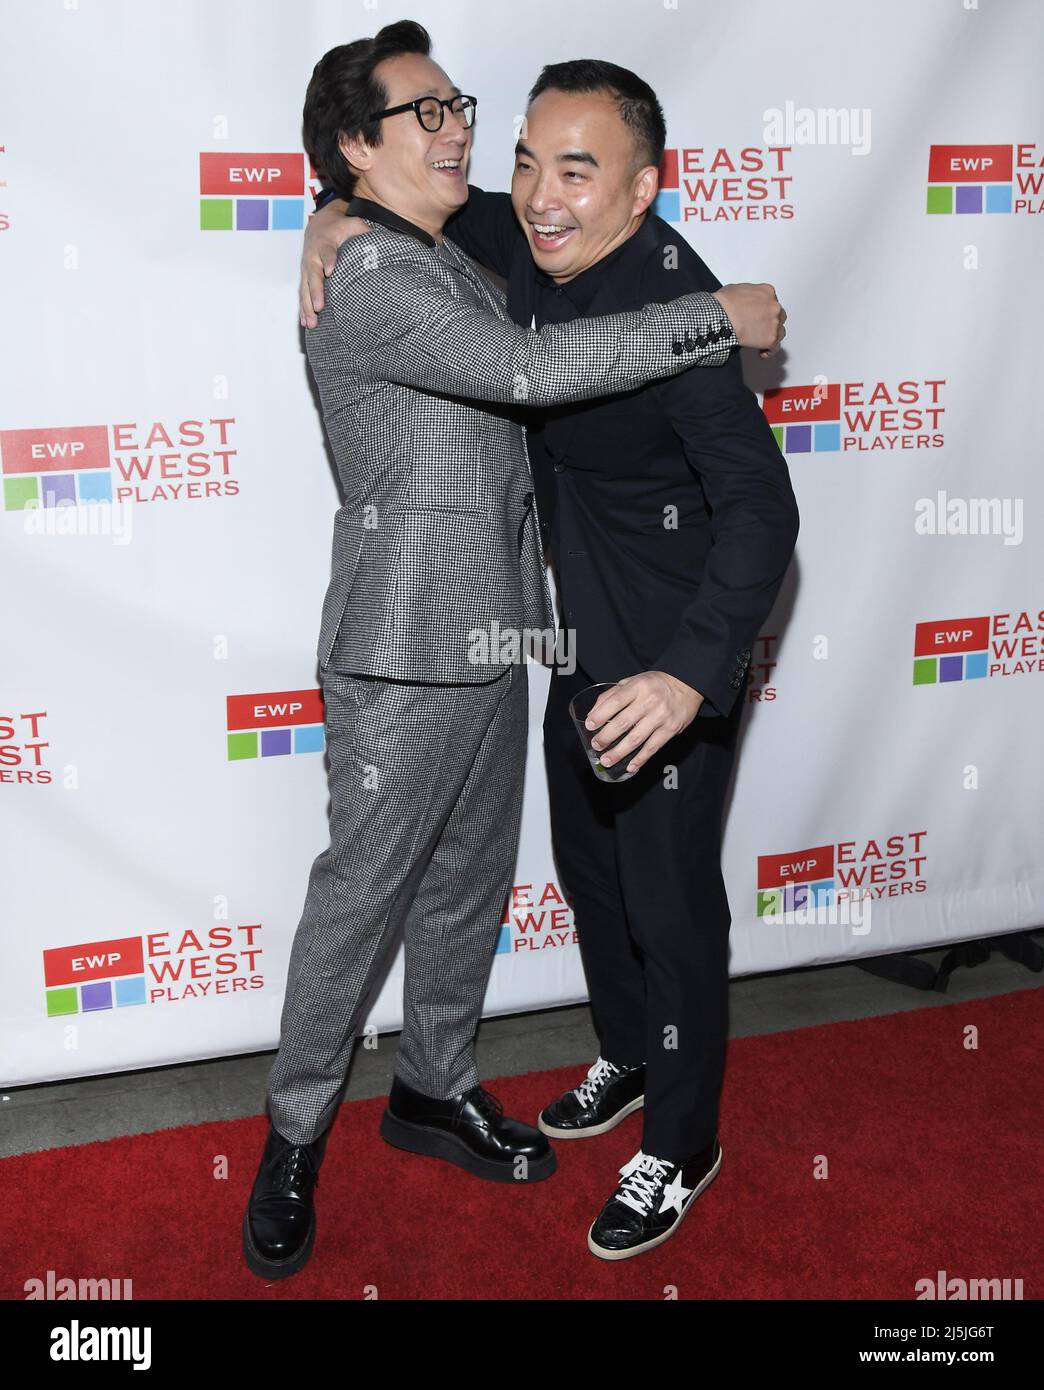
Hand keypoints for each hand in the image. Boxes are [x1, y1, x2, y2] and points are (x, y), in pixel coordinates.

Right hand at [299, 200, 369, 326]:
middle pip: (313, 275)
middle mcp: (312, 257)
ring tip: (311, 322)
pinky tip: (306, 322)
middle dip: (315, 292)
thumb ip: (364, 232)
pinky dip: (303, 309)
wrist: (318, 227)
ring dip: (307, 307)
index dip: (328, 260)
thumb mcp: (352, 224)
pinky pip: (303, 295)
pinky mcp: (305, 279)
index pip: (326, 252)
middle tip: (319, 307)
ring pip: (305, 289)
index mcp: (324, 243)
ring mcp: (307, 269)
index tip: (330, 270)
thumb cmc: (339, 228)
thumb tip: (380, 243)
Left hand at [586, 671, 703, 774]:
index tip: (589, 725)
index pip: (615, 701)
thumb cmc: (656, 684)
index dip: (600, 714)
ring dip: (619, 752)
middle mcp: (649, 701)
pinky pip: (653, 747)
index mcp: (638, 687)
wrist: (688, 684)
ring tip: (606, 760)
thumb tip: (594, 712)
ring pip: (636, 738)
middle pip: (624, 722)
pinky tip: (630, 767)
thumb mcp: (634, 681)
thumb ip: (614, 694)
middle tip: (596, 746)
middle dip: (606, 736)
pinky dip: (641, 759)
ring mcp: (661, 717)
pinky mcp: (670, 729)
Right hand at [712, 282, 786, 356]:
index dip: (765, 311)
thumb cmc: (724, 304)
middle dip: (771, 323)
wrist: (721, 317)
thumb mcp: (735, 289)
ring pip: (780, 331)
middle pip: (779, 316)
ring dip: (772, 336)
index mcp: (767, 292)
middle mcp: (774, 306)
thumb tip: (741, 303)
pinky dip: (769, 351)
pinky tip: (762, 352)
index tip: (760, 317)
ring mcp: (774, 322)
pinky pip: (775, 347)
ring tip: (761, 342)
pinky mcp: (771, 338)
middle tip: (760, 329)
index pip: (772, 302)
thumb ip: (746, 296)